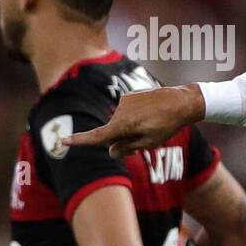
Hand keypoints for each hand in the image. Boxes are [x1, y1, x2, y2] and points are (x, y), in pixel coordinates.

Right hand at [64, 84, 205, 156]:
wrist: (183, 101)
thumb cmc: (168, 124)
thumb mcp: (150, 142)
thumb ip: (127, 147)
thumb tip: (110, 150)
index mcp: (123, 124)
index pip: (98, 136)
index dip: (80, 141)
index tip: (62, 141)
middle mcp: (119, 111)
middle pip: (113, 132)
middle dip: (124, 139)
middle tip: (146, 140)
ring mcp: (124, 101)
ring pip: (121, 122)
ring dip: (131, 127)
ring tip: (153, 123)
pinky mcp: (130, 95)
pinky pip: (127, 112)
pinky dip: (135, 117)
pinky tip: (152, 114)